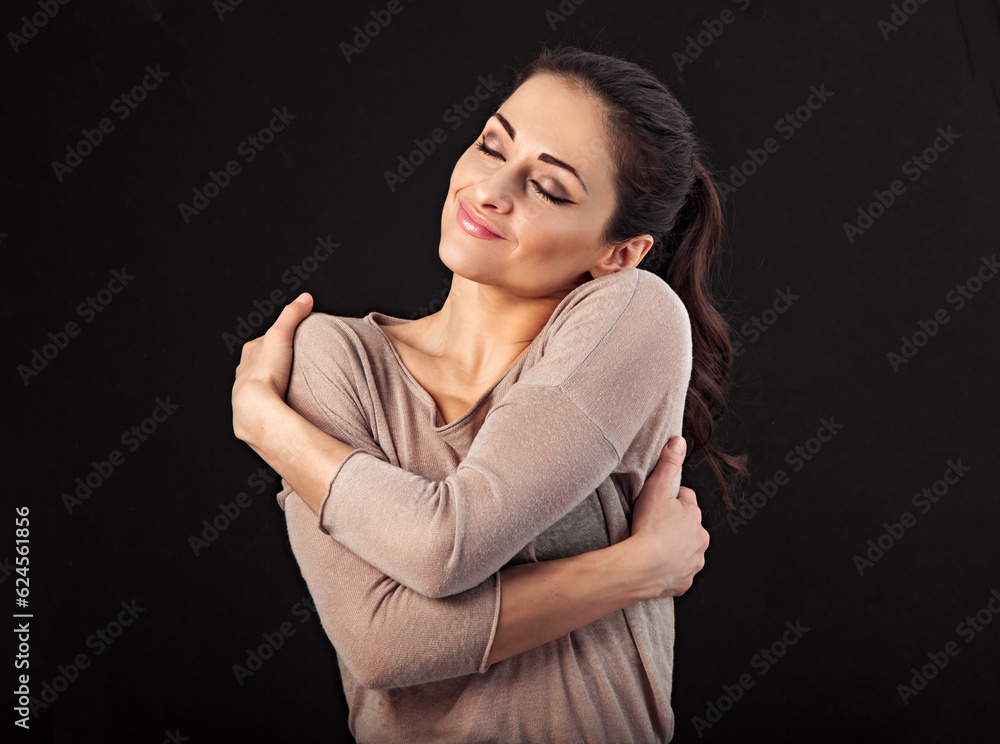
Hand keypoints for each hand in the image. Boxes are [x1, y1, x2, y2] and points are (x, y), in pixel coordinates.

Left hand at [232, 292, 313, 444]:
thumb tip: (306, 297)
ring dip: (271, 386)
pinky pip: (264, 406)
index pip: (262, 342)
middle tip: (292, 365)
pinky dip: (272, 404)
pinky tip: (283, 407)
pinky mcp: (253, 414)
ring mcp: (246, 395)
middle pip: (259, 365)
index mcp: (248, 355)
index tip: (291, 341)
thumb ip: (292, 315)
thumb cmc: (266, 372)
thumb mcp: (281, 335)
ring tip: (289, 388)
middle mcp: (243, 374)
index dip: (277, 340)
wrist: (255, 408)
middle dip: (272, 364)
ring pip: (259, 387)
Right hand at [626, 436, 709, 597]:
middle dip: (676, 525)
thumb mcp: (656, 488)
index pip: (687, 500)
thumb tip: (679, 440)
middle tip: (653, 525)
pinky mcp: (683, 582)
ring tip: (653, 545)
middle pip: (689, 527)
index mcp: (695, 517)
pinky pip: (679, 573)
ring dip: (674, 547)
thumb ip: (668, 463)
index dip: (672, 499)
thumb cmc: (648, 526)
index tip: (659, 503)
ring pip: (686, 550)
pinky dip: (670, 570)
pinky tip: (656, 566)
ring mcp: (693, 563)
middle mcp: (700, 540)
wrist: (642, 566)